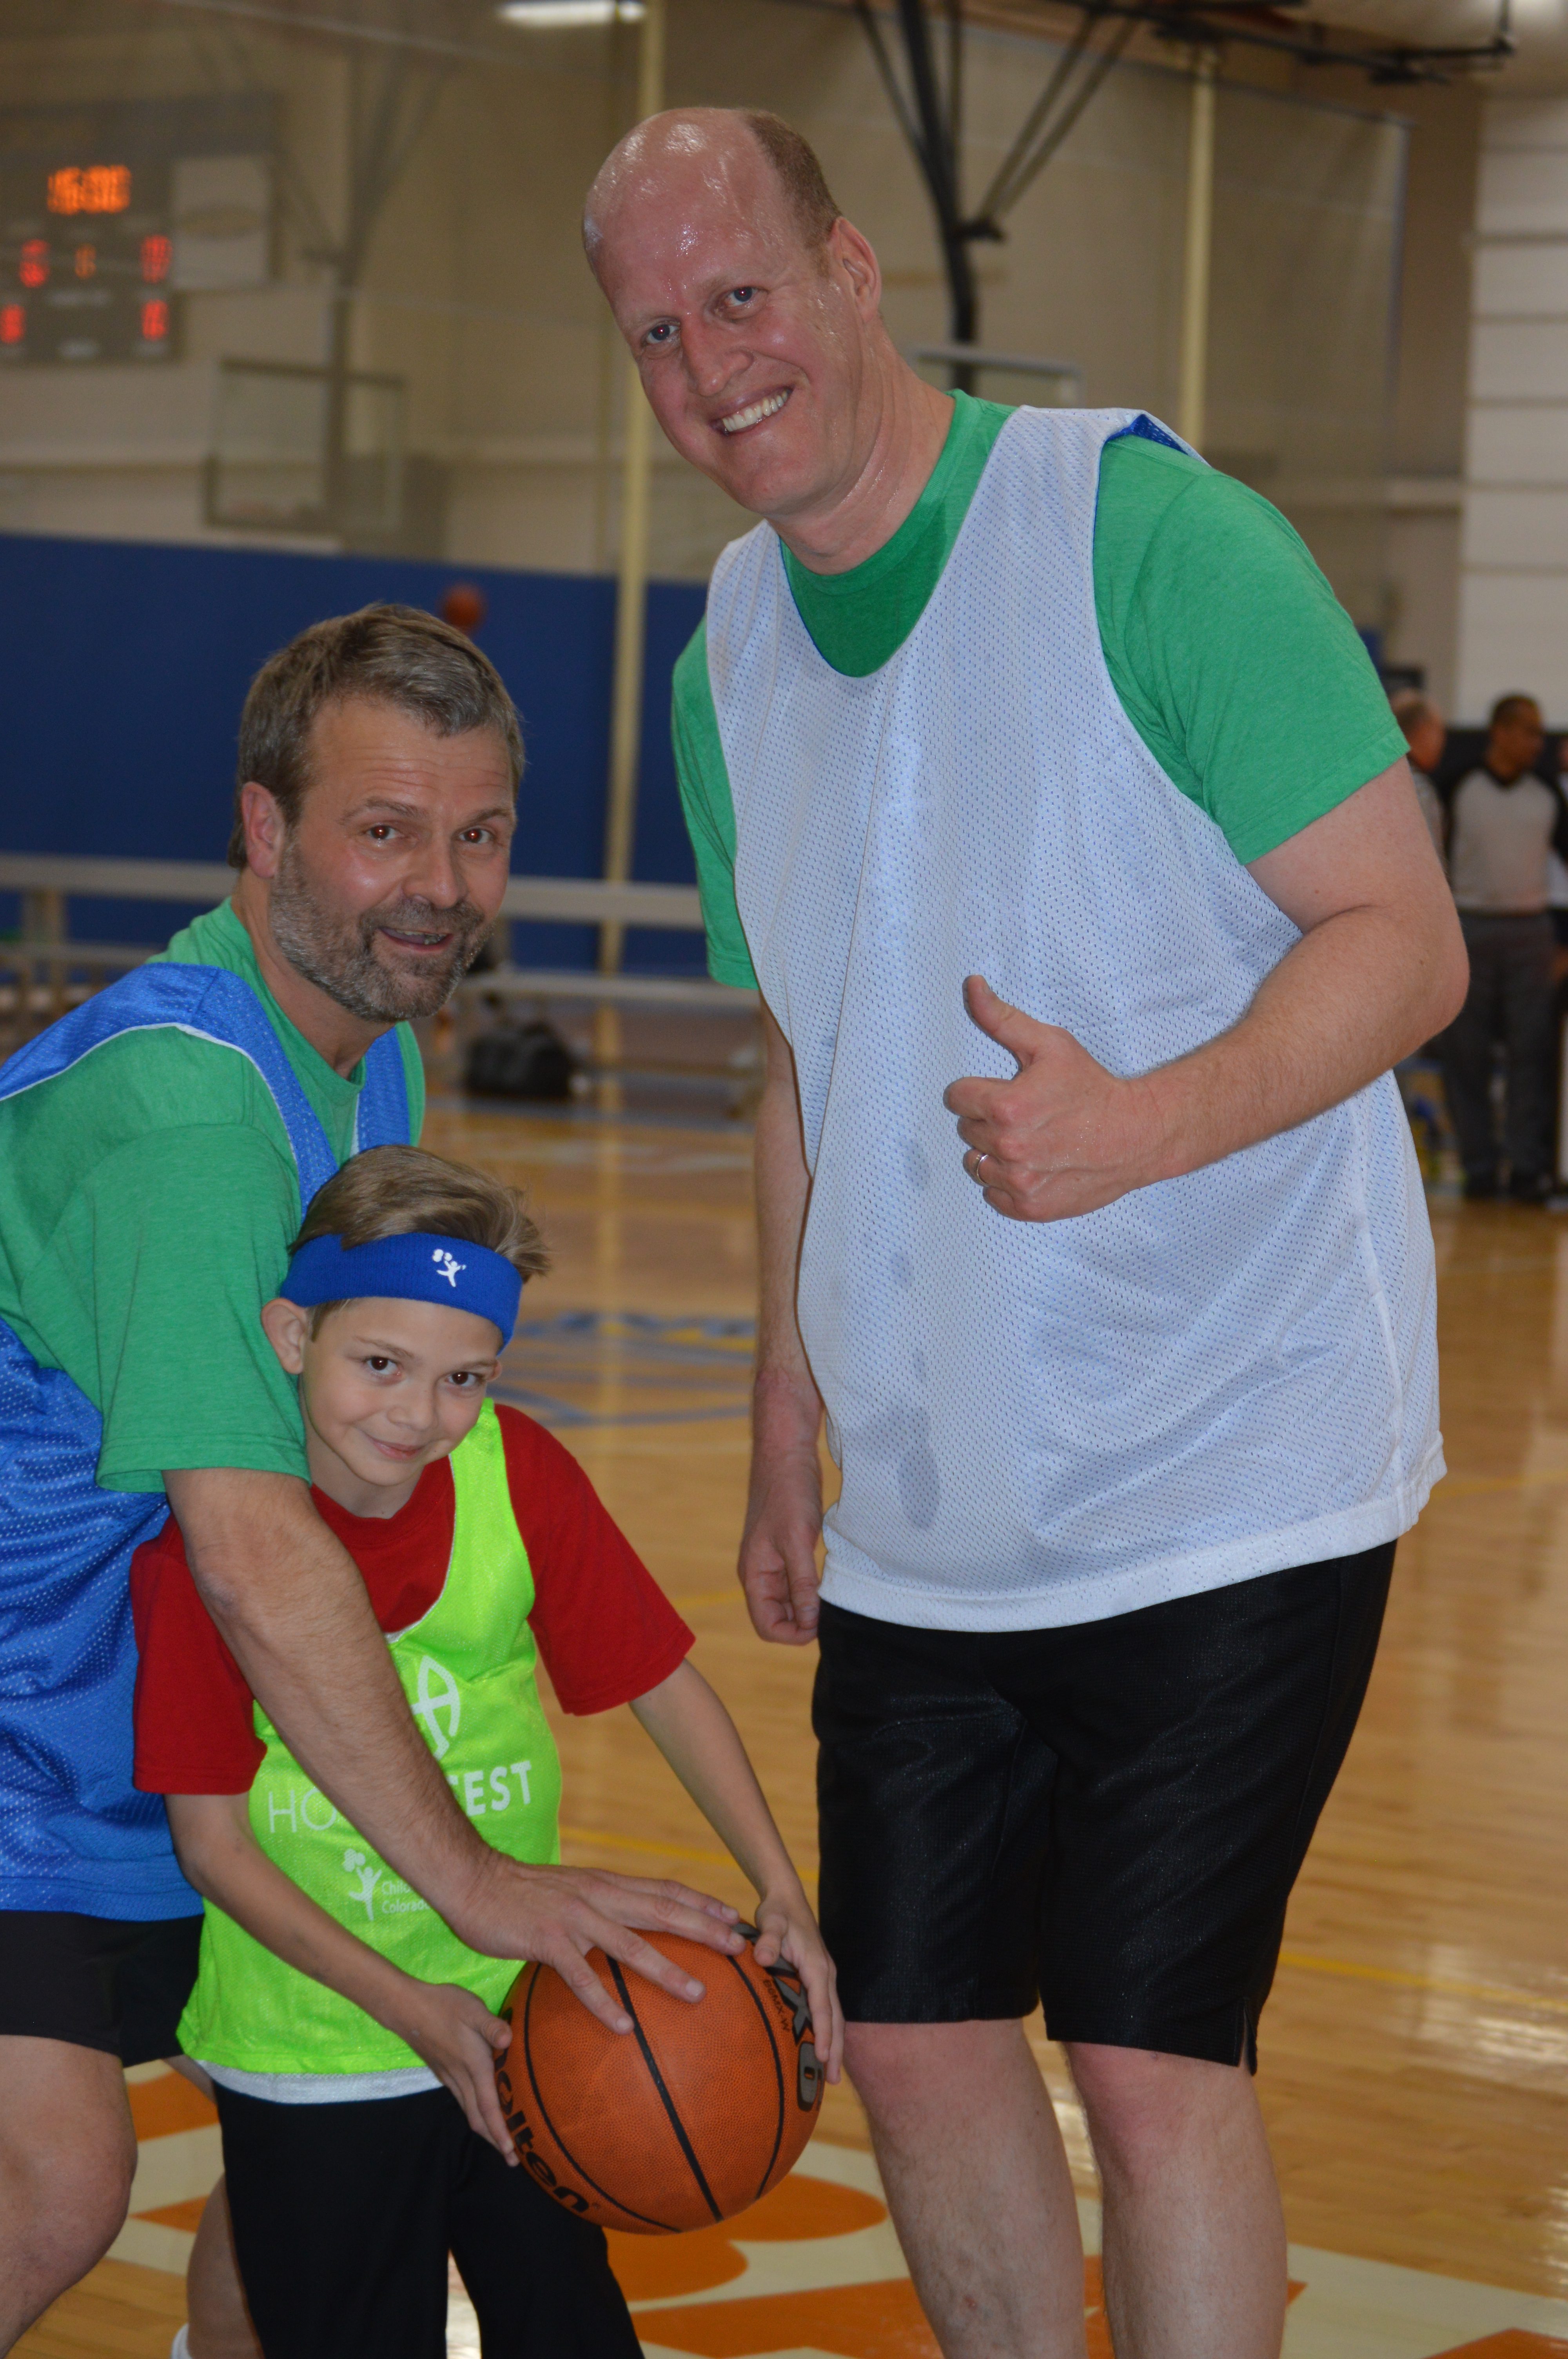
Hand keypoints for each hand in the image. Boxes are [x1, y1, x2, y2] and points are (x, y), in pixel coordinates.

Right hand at [384, 1979, 516, 2159]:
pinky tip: (482, 2110)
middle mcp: (462, 2078)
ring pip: (470, 2112)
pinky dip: (475, 2113)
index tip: (512, 2152)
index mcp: (474, 2065)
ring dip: (485, 2129)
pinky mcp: (443, 2072)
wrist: (407, 2008)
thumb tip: (508, 2039)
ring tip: (501, 2141)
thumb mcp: (472, 2009)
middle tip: (512, 2158)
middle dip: (495, 2139)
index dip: (500, 2131)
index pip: (489, 2106)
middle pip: (478, 2118)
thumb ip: (491, 2025)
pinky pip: (462, 2101)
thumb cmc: (443, 2006)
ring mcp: (450, 2077)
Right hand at [450, 1854, 745, 2036]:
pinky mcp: (547, 1940)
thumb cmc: (519, 1892)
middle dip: (705, 1929)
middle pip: (662, 1910)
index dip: (701, 1902)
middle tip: (739, 1948)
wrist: (472, 1879)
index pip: (664, 1889)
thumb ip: (597, 1904)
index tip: (734, 1916)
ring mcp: (574, 1917)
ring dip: (667, 1970)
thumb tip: (622, 1922)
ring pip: (630, 1945)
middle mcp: (597, 1896)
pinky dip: (604, 2002)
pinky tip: (623, 2026)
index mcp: (605, 1884)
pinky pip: (581, 1976)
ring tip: (698, 1994)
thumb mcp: (568, 1890)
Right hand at [739, 1422, 822, 1647]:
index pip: (767, 1626)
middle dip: (803, 1622)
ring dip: (809, 1606)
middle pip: (778, 1618)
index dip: (794, 1634)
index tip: (821, 1624)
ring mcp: (773, 1562)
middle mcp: (759, 1573)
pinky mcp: (787, 1550)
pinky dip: (812, 1587)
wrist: (786, 1454)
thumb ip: (801, 1583)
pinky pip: (797, 1582)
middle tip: (832, 1610)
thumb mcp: (797, 1540)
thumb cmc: (788, 1492)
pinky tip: (829, 1578)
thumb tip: (808, 1621)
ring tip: (832, 1595)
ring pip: (789, 1601)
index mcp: (754, 1574)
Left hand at [752, 1883, 842, 2084]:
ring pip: (833, 2016)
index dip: (824, 2031)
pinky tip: (820, 2047)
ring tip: (832, 2074)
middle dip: (836, 2048)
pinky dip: (827, 2030)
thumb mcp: (771, 1921)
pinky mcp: (817, 1979)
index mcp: (817, 1965)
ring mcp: (824, 1977)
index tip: (824, 2056)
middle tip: (834, 2080)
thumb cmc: (778, 1912)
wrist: (787, 1899)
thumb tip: (762, 1956)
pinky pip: (825, 2010)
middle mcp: (825, 1974)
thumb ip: (768, 1939)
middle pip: (835, 2017)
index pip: (822, 2005)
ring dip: (834, 2043)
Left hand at [943, 975, 1168, 1221]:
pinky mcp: (1029, 1206)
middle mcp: (1009, 1147)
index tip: (1001, 1090)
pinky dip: (1006, 1183)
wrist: (1136, 1134)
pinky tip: (1032, 1165)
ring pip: (976, 1164)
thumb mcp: (1049, 1043)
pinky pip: (993, 1195)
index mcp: (1006, 1106)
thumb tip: (971, 986)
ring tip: (1028, 1140)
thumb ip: (1001, 1018)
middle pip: (966, 1130)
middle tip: (1024, 1114)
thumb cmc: (1094, 1089)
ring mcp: (1018, 1181)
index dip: (977, 1090)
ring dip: (994, 1152)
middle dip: (987, 1119)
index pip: (956, 1098)